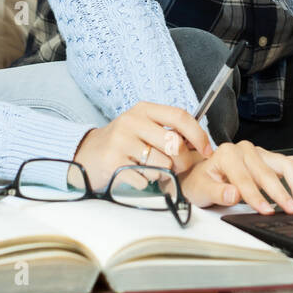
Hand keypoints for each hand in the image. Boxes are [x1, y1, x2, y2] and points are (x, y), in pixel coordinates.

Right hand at [73, 101, 212, 188]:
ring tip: (148, 169)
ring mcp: (121, 141)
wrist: (86, 154)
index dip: (198, 135)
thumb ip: (169, 130)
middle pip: (175, 145)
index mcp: (144, 110)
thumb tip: (200, 142)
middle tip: (175, 167)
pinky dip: (144, 182)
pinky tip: (133, 174)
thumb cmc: (122, 142)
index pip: (180, 117)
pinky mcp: (114, 163)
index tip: (207, 150)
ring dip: (161, 174)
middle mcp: (132, 122)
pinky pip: (145, 180)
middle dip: (182, 162)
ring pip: (163, 166)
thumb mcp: (143, 127)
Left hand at [177, 140, 292, 214]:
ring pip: (286, 164)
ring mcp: (261, 154)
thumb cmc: (201, 181)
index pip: (245, 178)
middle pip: (268, 172)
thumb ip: (217, 192)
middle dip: (282, 193)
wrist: (202, 174)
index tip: (266, 211)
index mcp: (228, 154)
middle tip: (292, 210)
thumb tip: (233, 194)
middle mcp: (246, 150)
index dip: (256, 197)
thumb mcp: (201, 189)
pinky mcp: (271, 160)